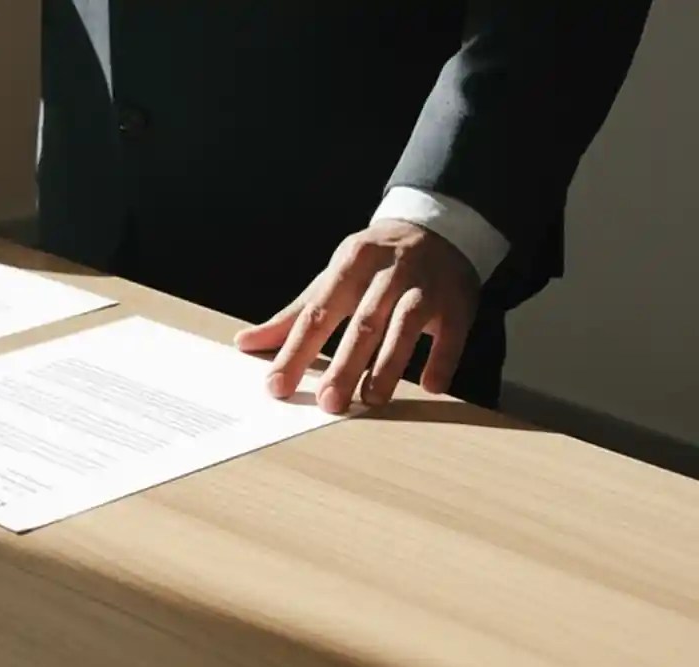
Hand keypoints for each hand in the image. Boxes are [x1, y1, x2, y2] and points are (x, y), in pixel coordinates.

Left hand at [234, 220, 479, 413]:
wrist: (438, 227)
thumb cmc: (373, 263)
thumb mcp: (332, 279)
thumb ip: (293, 315)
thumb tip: (245, 343)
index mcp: (350, 265)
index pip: (318, 313)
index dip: (296, 350)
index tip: (277, 385)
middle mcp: (388, 273)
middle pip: (363, 323)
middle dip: (344, 365)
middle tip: (328, 403)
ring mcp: (426, 287)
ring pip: (405, 326)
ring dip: (388, 365)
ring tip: (371, 400)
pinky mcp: (458, 303)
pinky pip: (452, 334)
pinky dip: (442, 359)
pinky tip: (430, 386)